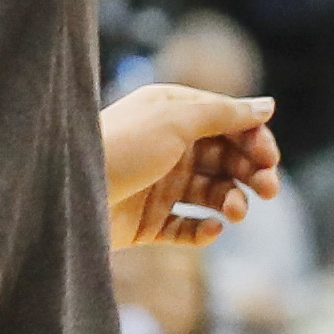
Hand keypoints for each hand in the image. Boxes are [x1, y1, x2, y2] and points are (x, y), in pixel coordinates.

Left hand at [104, 84, 279, 248]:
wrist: (64, 196)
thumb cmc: (120, 148)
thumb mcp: (175, 120)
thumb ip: (224, 114)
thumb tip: (268, 105)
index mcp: (172, 112)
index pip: (226, 121)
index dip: (253, 137)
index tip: (268, 157)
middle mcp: (169, 146)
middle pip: (225, 157)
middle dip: (251, 171)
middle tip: (269, 189)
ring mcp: (159, 184)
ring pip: (212, 192)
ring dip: (232, 200)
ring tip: (235, 211)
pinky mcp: (149, 222)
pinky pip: (188, 227)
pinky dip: (205, 229)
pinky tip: (212, 228)